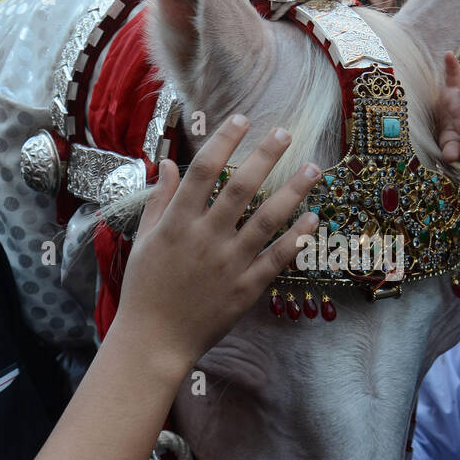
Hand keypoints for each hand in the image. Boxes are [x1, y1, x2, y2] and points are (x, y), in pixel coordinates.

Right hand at [115, 115, 320, 365]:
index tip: (241, 119)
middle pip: (240, 187)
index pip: (202, 171)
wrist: (154, 341)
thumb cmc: (145, 289)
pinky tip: (313, 218)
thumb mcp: (146, 240)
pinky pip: (276, 258)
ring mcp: (228, 264)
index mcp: (177, 223)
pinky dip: (296, 238)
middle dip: (265, 156)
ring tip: (314, 168)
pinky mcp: (246, 288)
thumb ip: (161, 200)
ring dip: (292, 192)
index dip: (223, 141)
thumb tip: (170, 163)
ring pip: (266, 219)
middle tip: (285, 132)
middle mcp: (205, 238)